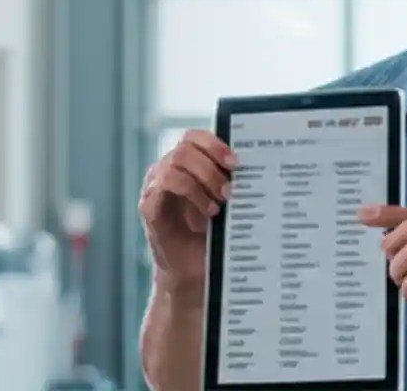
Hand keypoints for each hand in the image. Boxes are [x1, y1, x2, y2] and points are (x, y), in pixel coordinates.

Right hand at [139, 130, 234, 292]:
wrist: (194, 269)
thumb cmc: (213, 232)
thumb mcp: (226, 202)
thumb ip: (233, 182)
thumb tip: (258, 167)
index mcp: (187, 163)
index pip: (194, 137)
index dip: (214, 144)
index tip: (235, 162)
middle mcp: (167, 168)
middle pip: (185, 147)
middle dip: (211, 167)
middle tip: (229, 191)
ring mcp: (155, 186)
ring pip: (174, 163)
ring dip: (201, 182)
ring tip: (218, 206)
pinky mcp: (149, 206)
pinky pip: (163, 186)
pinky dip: (190, 195)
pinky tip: (207, 214)